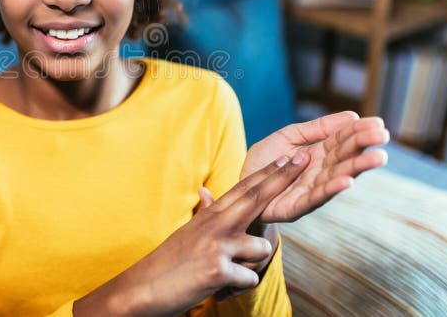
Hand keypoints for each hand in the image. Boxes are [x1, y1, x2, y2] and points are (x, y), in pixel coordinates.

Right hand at [73, 153, 310, 316]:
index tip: (287, 157)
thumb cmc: (169, 262)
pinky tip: (221, 286)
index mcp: (210, 215)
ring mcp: (217, 246)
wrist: (143, 288)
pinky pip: (249, 279)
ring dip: (253, 265)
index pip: (244, 189)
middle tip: (303, 160)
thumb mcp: (188, 232)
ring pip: (262, 249)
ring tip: (230, 271)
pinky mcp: (218, 271)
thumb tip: (206, 193)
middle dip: (282, 178)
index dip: (267, 173)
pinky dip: (239, 287)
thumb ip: (205, 214)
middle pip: (256, 198)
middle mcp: (215, 225)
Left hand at [240, 111, 389, 223]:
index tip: (378, 123)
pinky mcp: (297, 206)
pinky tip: (347, 181)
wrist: (242, 189)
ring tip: (377, 157)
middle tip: (383, 135)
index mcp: (318, 153)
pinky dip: (331, 189)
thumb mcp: (289, 136)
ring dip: (357, 168)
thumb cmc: (266, 162)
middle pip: (343, 157)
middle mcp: (319, 172)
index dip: (358, 132)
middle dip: (363, 146)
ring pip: (336, 177)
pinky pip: (316, 197)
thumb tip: (351, 116)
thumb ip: (316, 128)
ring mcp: (310, 190)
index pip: (341, 140)